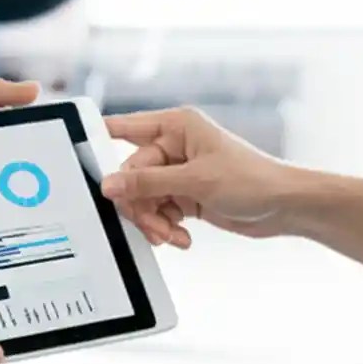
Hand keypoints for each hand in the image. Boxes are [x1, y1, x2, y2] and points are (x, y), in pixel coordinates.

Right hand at [100, 107, 293, 248]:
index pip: (124, 128)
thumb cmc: (252, 179)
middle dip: (141, 205)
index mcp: (175, 126)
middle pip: (131, 175)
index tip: (77, 158)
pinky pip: (159, 211)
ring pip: (143, 197)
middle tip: (154, 225)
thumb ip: (148, 184)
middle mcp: (174, 145)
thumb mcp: (195, 182)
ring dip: (154, 220)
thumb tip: (109, 185)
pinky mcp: (185, 195)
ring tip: (171, 235)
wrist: (284, 207)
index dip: (99, 140)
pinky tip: (181, 237)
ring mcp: (178, 172)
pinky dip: (166, 227)